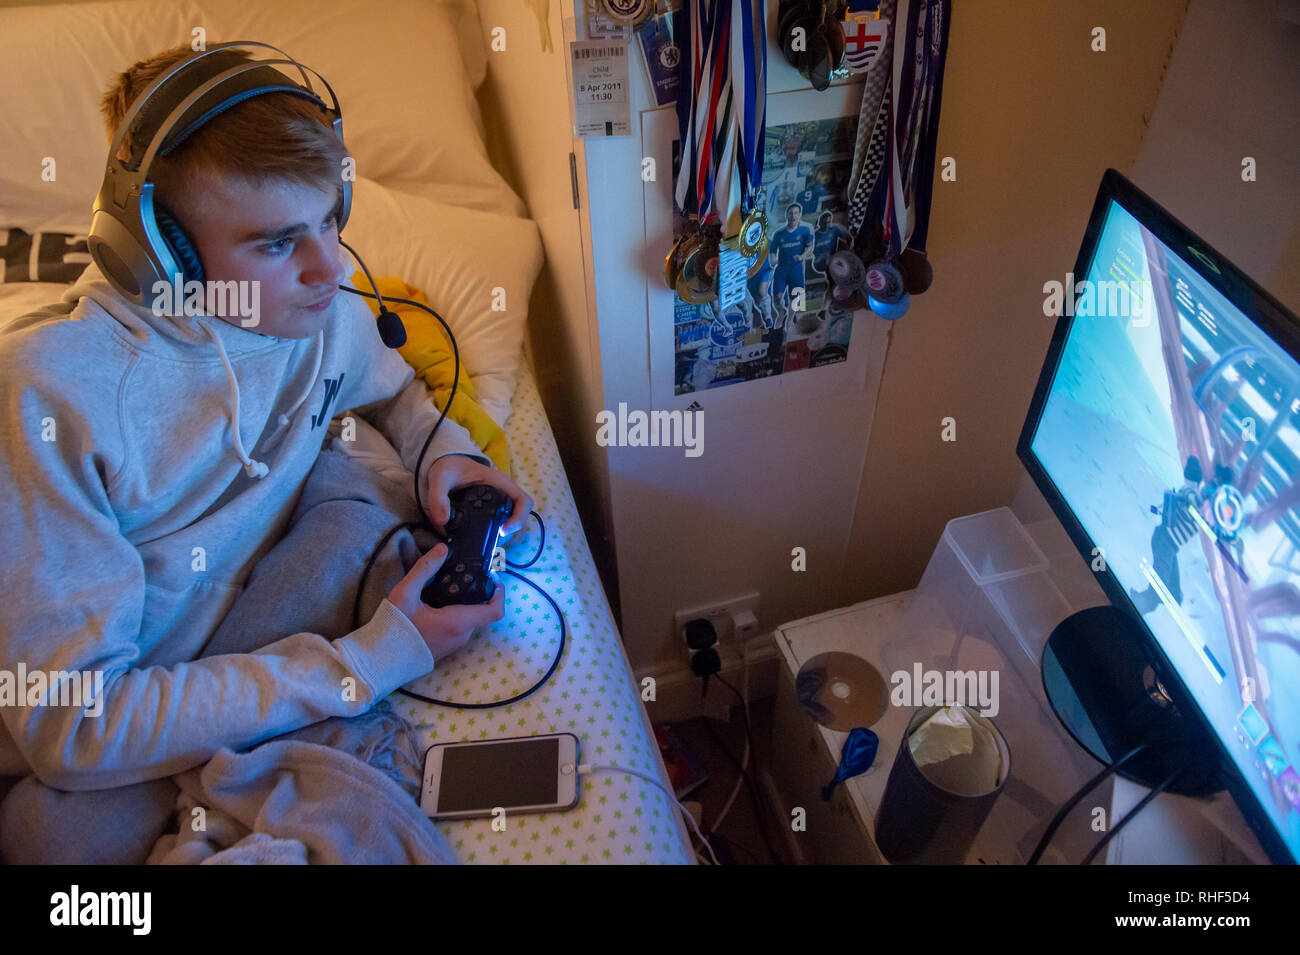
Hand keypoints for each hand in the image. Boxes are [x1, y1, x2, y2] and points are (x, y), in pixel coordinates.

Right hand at [387, 543, 505, 659]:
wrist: (380, 661)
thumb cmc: (394, 628)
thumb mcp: (405, 593)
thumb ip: (425, 569)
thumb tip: (442, 549)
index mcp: (458, 622)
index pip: (495, 611)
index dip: (500, 594)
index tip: (492, 579)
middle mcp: (462, 636)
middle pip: (482, 611)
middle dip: (478, 592)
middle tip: (464, 575)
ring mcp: (455, 644)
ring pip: (470, 619)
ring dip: (466, 603)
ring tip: (448, 586)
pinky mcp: (446, 648)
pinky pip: (460, 627)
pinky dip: (457, 613)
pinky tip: (438, 602)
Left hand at [425, 454, 533, 538]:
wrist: (446, 464)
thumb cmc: (448, 467)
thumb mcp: (440, 479)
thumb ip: (438, 498)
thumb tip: (441, 522)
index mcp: (498, 482)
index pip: (523, 501)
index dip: (520, 518)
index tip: (504, 530)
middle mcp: (503, 493)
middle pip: (519, 516)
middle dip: (510, 532)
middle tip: (492, 543)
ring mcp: (498, 502)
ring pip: (511, 522)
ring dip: (502, 536)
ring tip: (485, 545)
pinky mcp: (491, 510)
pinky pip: (500, 523)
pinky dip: (493, 535)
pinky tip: (479, 541)